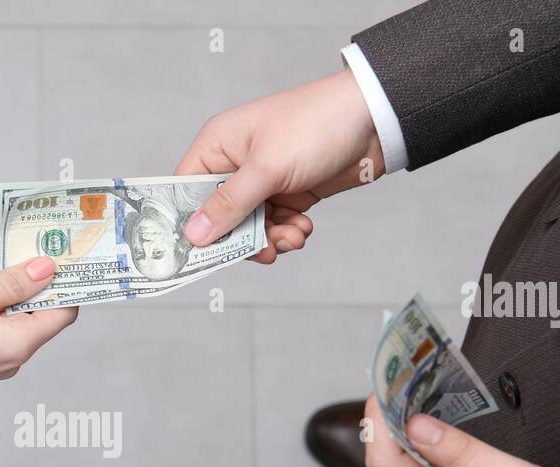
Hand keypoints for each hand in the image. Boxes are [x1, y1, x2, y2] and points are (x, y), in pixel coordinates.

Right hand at [175, 68, 383, 263]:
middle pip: (218, 217)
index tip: (197, 253)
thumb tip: (194, 235)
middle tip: (261, 250)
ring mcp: (262, 180)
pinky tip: (303, 228)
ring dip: (269, 239)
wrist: (374, 121)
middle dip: (240, 238)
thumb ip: (229, 204)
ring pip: (249, 227)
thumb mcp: (267, 168)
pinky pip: (273, 225)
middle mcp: (235, 163)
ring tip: (292, 237)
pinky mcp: (287, 193)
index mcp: (218, 145)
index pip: (185, 190)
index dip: (188, 222)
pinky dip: (287, 233)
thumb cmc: (315, 126)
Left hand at [363, 395, 559, 466]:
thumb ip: (463, 453)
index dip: (378, 419)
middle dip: (387, 421)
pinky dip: (411, 459)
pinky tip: (426, 437)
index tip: (384, 383)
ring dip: (398, 439)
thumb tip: (417, 426)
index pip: (384, 460)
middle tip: (401, 381)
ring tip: (412, 400)